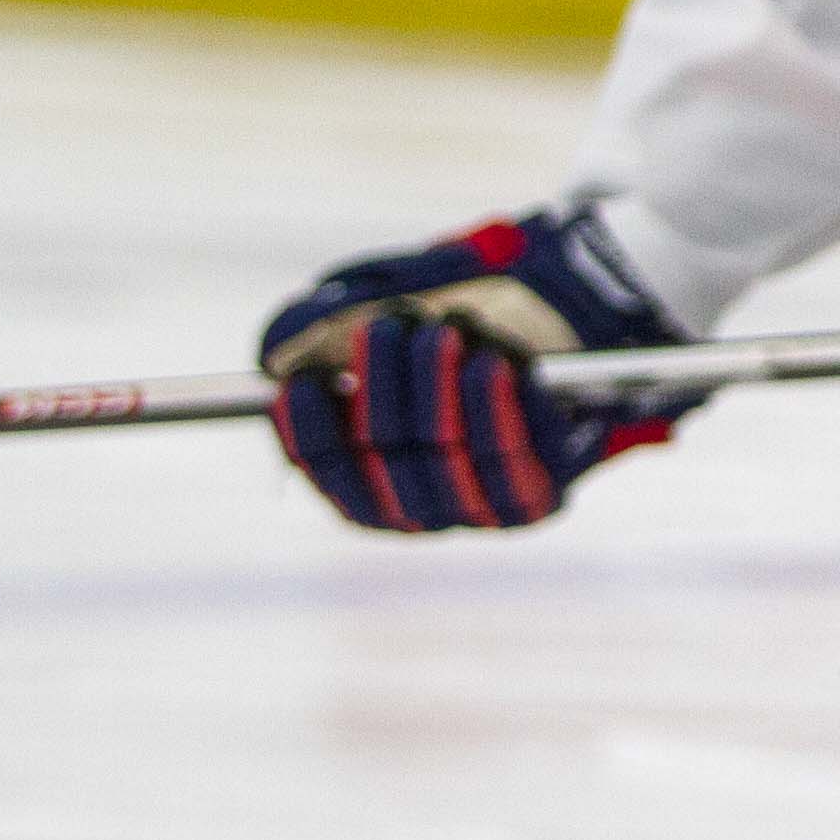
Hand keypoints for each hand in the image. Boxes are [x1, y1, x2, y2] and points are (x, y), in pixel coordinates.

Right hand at [256, 207, 684, 531]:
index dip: (309, 431)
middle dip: (381, 389)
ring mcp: (480, 509)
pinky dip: (502, 412)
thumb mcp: (384, 328)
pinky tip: (492, 366)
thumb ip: (323, 336)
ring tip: (442, 334)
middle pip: (389, 459)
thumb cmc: (452, 339)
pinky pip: (517, 460)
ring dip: (440, 392)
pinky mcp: (541, 495)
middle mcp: (419, 511)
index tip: (301, 382)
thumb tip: (279, 352)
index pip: (327, 471)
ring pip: (449, 458)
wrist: (560, 343)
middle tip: (383, 330)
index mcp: (367, 491)